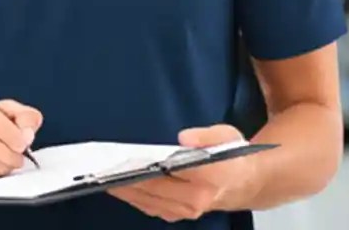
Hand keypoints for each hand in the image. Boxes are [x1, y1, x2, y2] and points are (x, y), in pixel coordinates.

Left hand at [108, 125, 256, 221]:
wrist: (247, 184)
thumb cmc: (234, 156)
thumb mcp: (226, 134)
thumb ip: (206, 135)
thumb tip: (183, 138)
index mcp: (209, 176)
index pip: (169, 171)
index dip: (143, 165)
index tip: (121, 159)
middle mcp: (196, 198)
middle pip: (152, 188)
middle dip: (125, 178)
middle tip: (101, 167)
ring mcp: (187, 210)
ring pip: (148, 201)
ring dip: (124, 189)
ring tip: (102, 175)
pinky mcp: (179, 214)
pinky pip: (150, 207)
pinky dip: (133, 197)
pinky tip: (117, 186)